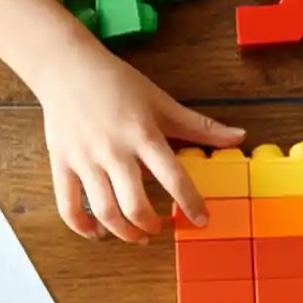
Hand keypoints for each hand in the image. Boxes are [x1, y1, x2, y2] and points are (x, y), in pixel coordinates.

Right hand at [32, 38, 245, 243]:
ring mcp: (85, 160)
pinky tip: (97, 233)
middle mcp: (114, 150)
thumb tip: (240, 137)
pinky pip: (68, 206)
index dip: (190, 203)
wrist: (66, 67)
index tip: (202, 221)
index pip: (173, 176)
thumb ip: (199, 126)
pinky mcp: (62, 164)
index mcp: (142, 134)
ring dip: (123, 232)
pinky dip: (82, 227)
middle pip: (134, 204)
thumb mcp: (161, 101)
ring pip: (104, 211)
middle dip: (151, 225)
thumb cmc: (117, 83)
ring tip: (136, 235)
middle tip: (159, 228)